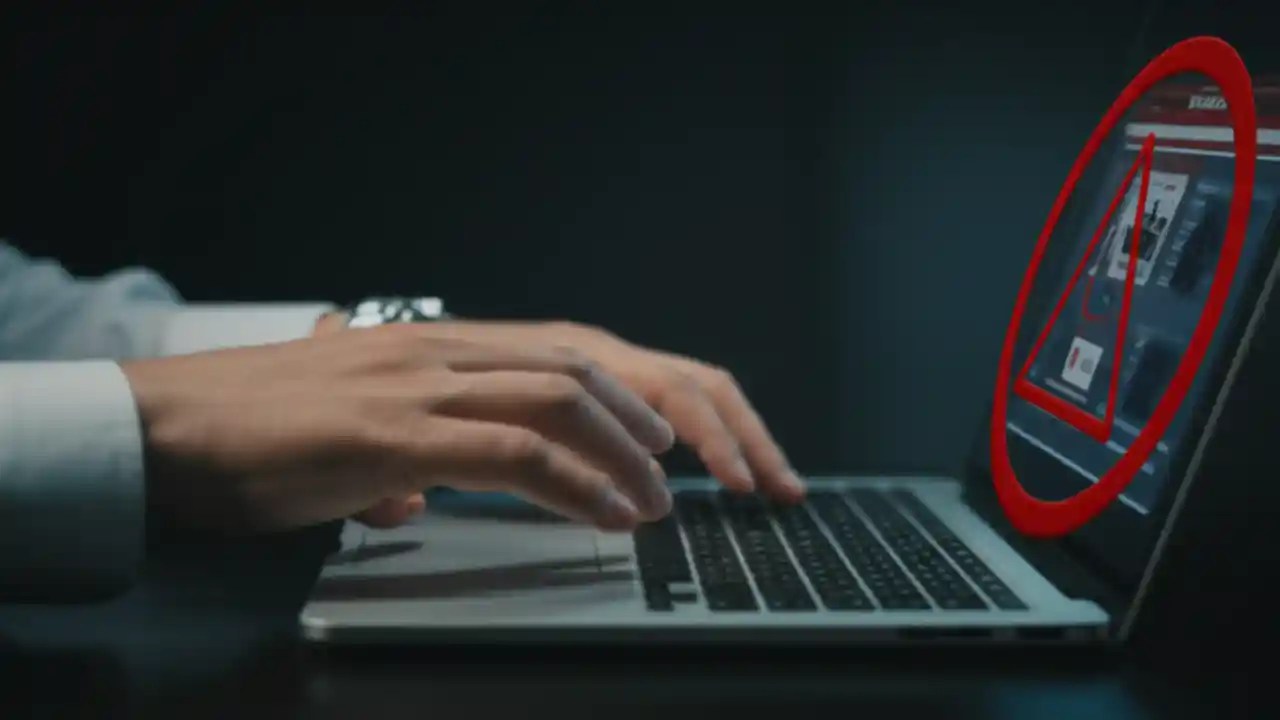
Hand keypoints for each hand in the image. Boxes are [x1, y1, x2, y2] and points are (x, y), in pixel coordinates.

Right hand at [121, 324, 677, 533]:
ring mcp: (415, 388)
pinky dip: (574, 484)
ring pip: (553, 404)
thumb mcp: (344, 440)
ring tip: (652, 502)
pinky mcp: (393, 435)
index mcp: (427, 350)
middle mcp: (433, 354)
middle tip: (668, 467)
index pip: (546, 355)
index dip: (611, 392)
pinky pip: (510, 455)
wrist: (166, 428)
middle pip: (568, 371)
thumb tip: (414, 498)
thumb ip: (392, 460)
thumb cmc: (249, 436)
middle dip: (635, 420)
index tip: (649, 433)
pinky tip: (606, 515)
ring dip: (619, 456)